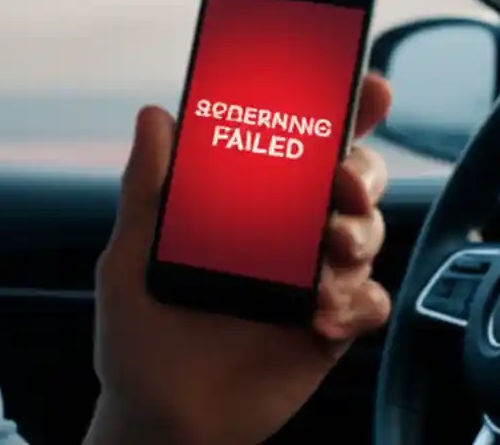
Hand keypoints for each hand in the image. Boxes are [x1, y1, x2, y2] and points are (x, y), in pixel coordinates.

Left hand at [86, 73, 392, 444]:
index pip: (296, 144)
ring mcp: (311, 277)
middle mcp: (284, 233)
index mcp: (242, 203)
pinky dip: (356, 302)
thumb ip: (146, 190)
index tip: (364, 88)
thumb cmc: (139, 334)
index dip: (338, 112)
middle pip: (349, 180)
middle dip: (361, 171)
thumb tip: (154, 116)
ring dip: (358, 233)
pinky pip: (369, 303)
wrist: (160, 416)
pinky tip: (320, 312)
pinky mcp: (329, 327)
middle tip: (341, 182)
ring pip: (367, 233)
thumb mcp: (130, 257)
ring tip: (324, 252)